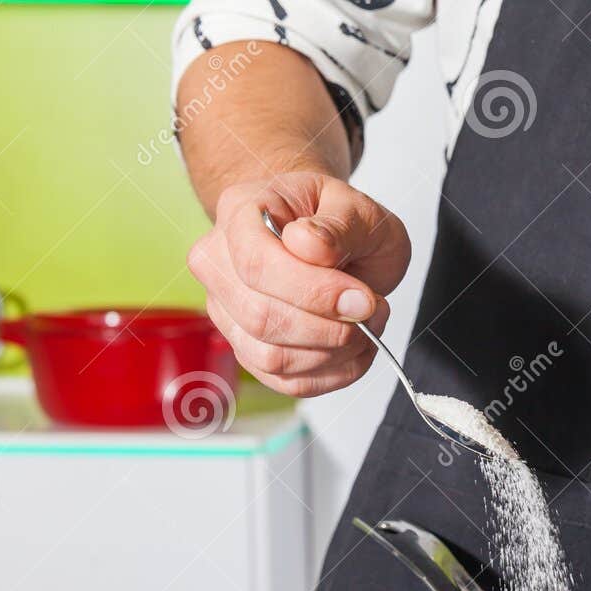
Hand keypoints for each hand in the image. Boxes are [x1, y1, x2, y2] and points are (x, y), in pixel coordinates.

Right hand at [187, 172, 409, 397]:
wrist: (334, 239)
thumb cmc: (340, 221)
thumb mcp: (358, 209)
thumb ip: (339, 225)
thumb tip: (308, 245)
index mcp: (239, 212)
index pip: (256, 263)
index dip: (314, 292)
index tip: (363, 299)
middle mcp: (217, 262)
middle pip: (260, 317)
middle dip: (330, 328)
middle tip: (372, 311)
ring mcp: (226, 310)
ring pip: (270, 357)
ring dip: (334, 353)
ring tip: (367, 325)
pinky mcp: (247, 348)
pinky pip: (285, 381)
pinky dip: (331, 375)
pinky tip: (356, 351)